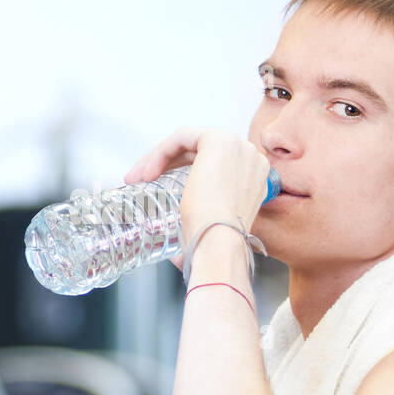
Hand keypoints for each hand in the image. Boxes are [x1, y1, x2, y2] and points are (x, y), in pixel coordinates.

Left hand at [124, 128, 269, 273]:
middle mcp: (251, 159)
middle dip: (167, 163)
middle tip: (142, 179)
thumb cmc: (216, 242)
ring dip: (160, 158)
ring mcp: (238, 147)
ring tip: (138, 177)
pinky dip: (160, 153)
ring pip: (189, 143)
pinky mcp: (219, 140)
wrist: (220, 241)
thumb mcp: (213, 229)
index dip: (184, 171)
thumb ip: (203, 228)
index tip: (159, 185)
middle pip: (201, 152)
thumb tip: (178, 256)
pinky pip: (182, 138)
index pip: (216, 164)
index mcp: (256, 179)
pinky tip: (147, 172)